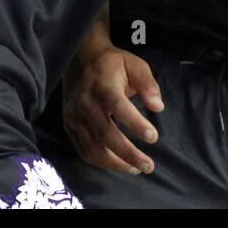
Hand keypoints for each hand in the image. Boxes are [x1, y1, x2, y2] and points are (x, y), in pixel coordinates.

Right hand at [62, 46, 163, 174]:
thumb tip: (158, 107)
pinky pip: (83, 150)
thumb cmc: (112, 64)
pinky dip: (100, 162)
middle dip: (128, 153)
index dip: (135, 123)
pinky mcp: (69, 125)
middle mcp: (85, 103)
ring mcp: (75, 116)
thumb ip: (147, 84)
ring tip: (136, 169)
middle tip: (148, 166)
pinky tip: (118, 164)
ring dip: (115, 163)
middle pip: (105, 134)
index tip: (153, 137)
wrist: (79, 59)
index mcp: (103, 85)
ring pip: (92, 147)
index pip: (118, 107)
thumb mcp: (134, 64)